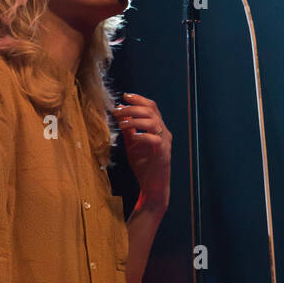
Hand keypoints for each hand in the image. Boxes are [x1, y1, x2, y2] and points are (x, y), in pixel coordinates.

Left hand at [113, 93, 171, 209]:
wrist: (152, 186)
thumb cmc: (144, 165)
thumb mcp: (133, 144)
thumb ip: (129, 130)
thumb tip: (120, 114)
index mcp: (158, 128)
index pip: (152, 107)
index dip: (139, 99)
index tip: (125, 96)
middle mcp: (164, 133)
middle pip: (151, 111)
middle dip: (133, 108)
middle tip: (119, 110)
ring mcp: (164, 143)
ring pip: (154, 122)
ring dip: (136, 120)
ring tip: (122, 123)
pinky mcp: (163, 154)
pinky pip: (155, 140)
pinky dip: (142, 136)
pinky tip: (133, 137)